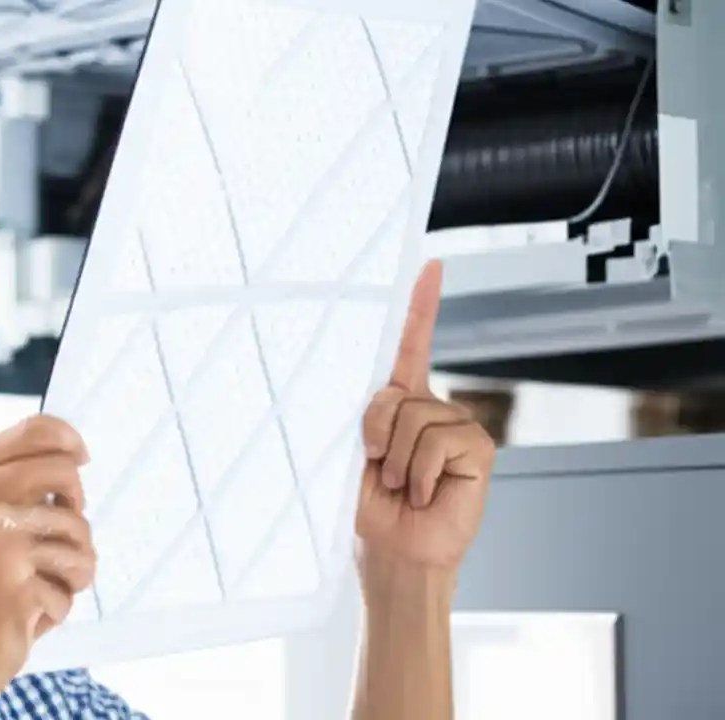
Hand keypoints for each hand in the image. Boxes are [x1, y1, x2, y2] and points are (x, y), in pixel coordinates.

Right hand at [0, 415, 96, 719]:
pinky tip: (32, 614)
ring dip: (73, 565)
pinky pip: (71, 581)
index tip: (81, 453)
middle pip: (64, 470)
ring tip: (43, 587)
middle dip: (77, 501)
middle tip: (66, 529)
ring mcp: (3, 540)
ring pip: (77, 531)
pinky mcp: (23, 580)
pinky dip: (60, 604)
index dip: (66, 438)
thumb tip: (56, 460)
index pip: (30, 432)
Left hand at [356, 261, 493, 577]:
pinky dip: (422, 473)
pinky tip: (426, 496)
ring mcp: (457, 427)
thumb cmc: (367, 509)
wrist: (392, 554)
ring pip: (414, 416)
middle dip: (373, 435)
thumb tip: (374, 389)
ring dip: (396, 462)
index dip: (421, 305)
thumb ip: (363, 414)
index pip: (410, 346)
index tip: (430, 265)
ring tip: (403, 489)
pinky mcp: (477, 449)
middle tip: (378, 474)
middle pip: (393, 392)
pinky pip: (439, 441)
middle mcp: (430, 409)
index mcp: (396, 404)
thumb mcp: (350, 453)